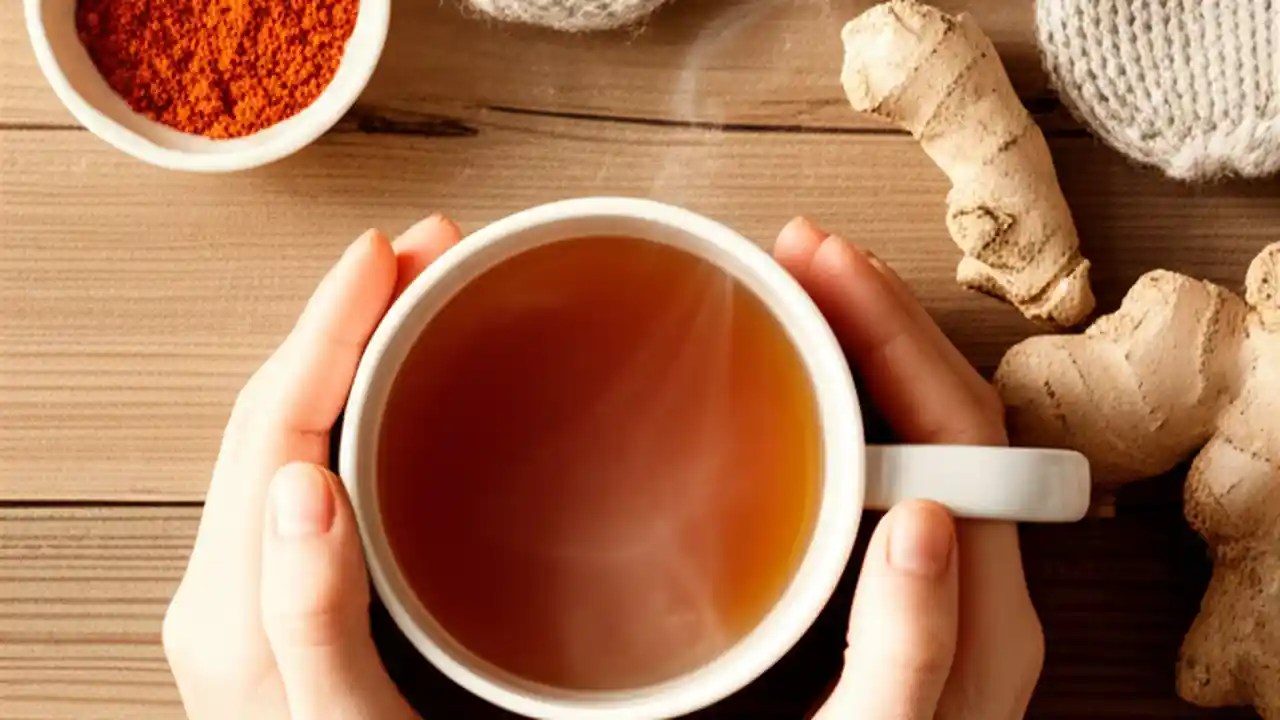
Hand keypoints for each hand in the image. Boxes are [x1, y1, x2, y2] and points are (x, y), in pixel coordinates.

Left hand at [162, 216, 460, 719]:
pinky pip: (312, 464)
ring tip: (419, 293)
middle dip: (349, 313)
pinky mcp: (294, 589)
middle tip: (427, 250)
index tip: (385, 254)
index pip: (275, 425)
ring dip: (353, 346)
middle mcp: (232, 584)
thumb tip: (302, 485)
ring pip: (294, 427)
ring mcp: (258, 583)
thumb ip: (310, 619)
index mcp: (234, 609)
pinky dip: (355, 402)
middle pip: (278, 408)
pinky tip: (399, 386)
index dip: (331, 326)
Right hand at [774, 218, 1044, 718]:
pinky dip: (831, 411)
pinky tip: (781, 399)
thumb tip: (917, 522)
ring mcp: (926, 588)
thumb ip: (913, 653)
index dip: (890, 329)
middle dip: (869, 315)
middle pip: (940, 408)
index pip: (958, 426)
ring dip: (852, 353)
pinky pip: (872, 475)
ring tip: (786, 299)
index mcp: (982, 610)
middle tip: (791, 254)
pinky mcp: (879, 600)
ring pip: (908, 433)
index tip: (815, 262)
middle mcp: (969, 585)